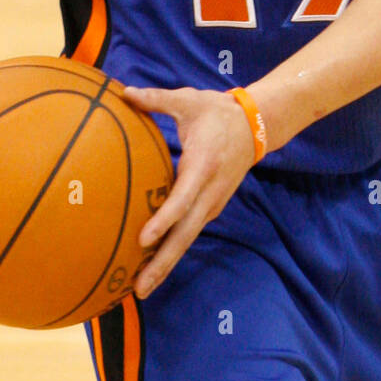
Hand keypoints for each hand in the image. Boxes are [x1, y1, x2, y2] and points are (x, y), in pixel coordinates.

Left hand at [122, 86, 256, 299]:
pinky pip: (190, 233)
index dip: (163, 220)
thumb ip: (157, 99)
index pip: (182, 199)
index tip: (143, 239)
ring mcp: (212, 203)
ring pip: (188, 238)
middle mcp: (209, 192)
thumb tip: (124, 92)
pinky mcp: (211, 207)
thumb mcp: (189, 100)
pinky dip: (173, 250)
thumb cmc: (217, 111)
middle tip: (139, 288)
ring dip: (166, 263)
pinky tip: (154, 264)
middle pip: (185, 234)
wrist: (256, 125)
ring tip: (141, 287)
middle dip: (162, 262)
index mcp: (202, 166)